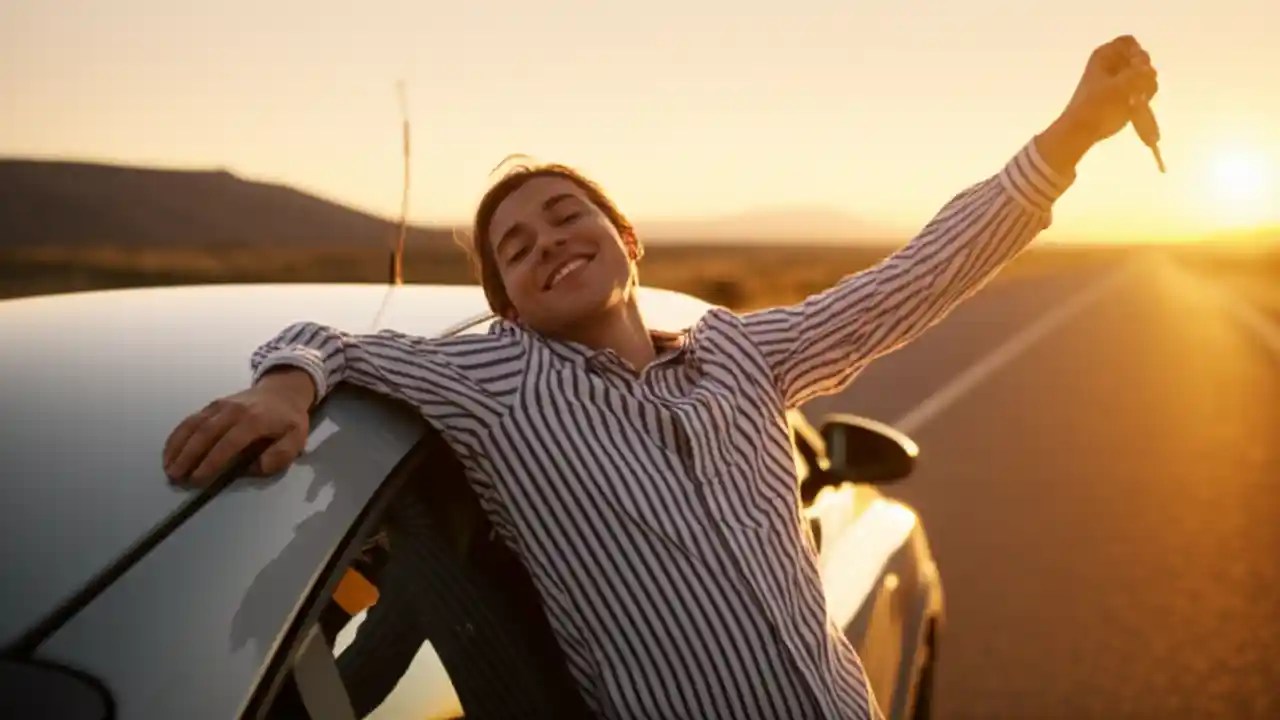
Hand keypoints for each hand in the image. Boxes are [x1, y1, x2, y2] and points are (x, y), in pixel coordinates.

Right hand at [163, 370, 313, 485]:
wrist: (282, 390)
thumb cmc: (288, 420)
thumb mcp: (295, 440)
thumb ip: (277, 457)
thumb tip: (252, 468)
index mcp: (255, 420)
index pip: (229, 442)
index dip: (212, 461)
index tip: (198, 479)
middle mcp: (234, 410)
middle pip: (205, 433)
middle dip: (188, 456)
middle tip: (175, 477)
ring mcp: (220, 405)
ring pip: (193, 425)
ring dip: (178, 447)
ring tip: (168, 468)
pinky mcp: (212, 405)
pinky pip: (190, 420)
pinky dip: (177, 436)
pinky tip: (169, 452)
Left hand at [1058, 35, 1159, 145]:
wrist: (1080, 131)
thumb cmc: (1101, 105)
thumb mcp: (1125, 84)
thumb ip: (1142, 71)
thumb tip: (1147, 68)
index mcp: (1104, 55)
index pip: (1130, 43)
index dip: (1138, 55)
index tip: (1137, 70)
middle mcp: (1108, 65)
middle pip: (1138, 61)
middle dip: (1143, 74)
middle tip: (1137, 88)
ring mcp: (1111, 82)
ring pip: (1139, 77)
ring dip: (1143, 88)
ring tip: (1135, 101)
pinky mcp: (1113, 97)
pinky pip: (1134, 92)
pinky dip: (1138, 98)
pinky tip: (1136, 108)